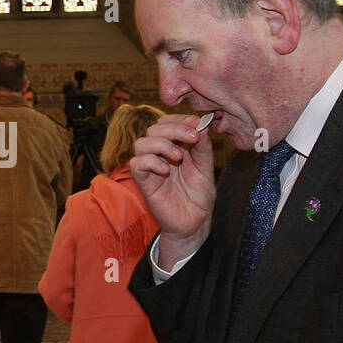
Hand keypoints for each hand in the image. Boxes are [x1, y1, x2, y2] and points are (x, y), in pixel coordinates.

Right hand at [130, 114, 216, 265]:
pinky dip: (151, 162)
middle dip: (174, 129)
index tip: (196, 124)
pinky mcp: (144, 183)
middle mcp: (159, 155)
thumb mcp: (206, 167)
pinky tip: (166, 170)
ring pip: (141, 143)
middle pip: (153, 129)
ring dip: (162, 145)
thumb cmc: (199, 196)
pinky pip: (137, 164)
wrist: (195, 223)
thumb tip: (201, 124)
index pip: (166, 123)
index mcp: (174, 148)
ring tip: (179, 158)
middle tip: (192, 139)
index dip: (179, 119)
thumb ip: (203, 147)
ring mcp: (150, 169)